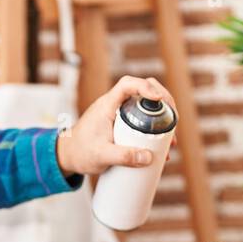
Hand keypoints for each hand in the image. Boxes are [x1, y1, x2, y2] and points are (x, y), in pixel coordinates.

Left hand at [55, 75, 176, 176]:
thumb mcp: (101, 156)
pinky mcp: (123, 126)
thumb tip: (149, 157)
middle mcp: (115, 105)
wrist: (68, 157)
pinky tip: (162, 149)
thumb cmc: (79, 152)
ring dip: (162, 119)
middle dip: (164, 102)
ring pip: (147, 108)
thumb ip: (123, 157)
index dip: (145, 86)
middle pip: (144, 91)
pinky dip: (155, 131)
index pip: (127, 84)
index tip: (158, 99)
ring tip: (171, 142)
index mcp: (107, 105)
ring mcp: (120, 115)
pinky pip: (143, 122)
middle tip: (174, 121)